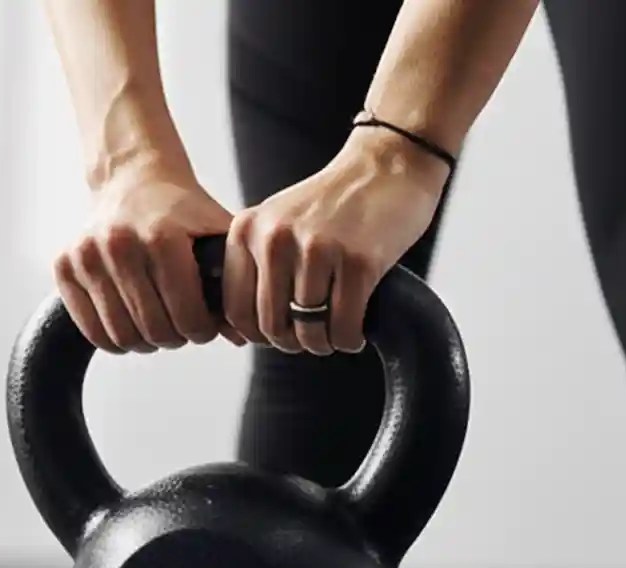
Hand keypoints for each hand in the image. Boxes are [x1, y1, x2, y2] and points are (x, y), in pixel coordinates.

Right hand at [54, 163, 236, 353]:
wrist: (133, 179)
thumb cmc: (180, 212)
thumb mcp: (216, 234)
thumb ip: (234, 281)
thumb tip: (243, 335)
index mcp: (162, 237)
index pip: (187, 316)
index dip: (202, 331)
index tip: (205, 327)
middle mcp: (120, 244)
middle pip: (154, 330)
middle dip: (176, 338)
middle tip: (182, 328)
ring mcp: (87, 255)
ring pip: (122, 336)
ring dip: (145, 342)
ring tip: (159, 327)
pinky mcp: (63, 264)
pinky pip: (90, 330)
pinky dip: (113, 340)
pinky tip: (130, 326)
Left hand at [222, 129, 450, 355]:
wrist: (388, 165)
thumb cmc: (335, 201)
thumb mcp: (277, 220)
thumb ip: (256, 261)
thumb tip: (247, 328)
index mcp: (248, 230)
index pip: (236, 310)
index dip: (258, 334)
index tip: (279, 334)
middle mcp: (276, 239)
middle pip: (272, 326)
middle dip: (293, 343)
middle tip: (312, 337)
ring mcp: (317, 250)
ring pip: (308, 331)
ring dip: (323, 343)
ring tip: (334, 334)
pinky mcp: (358, 263)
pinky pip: (344, 327)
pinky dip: (350, 339)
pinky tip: (355, 332)